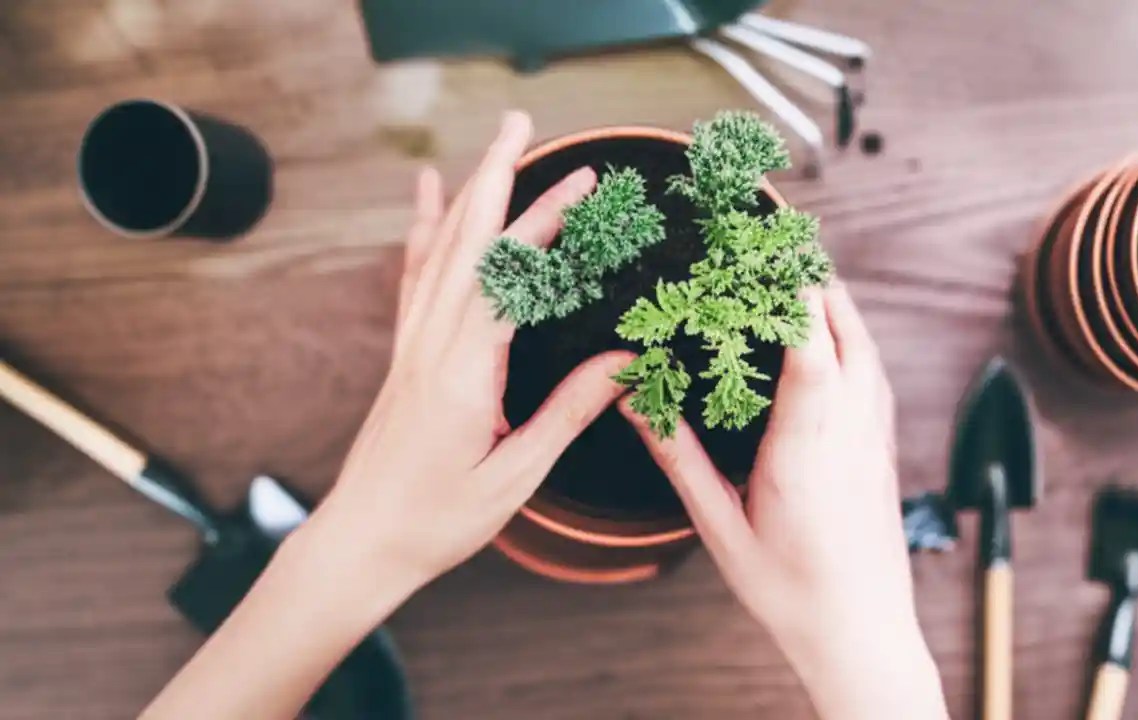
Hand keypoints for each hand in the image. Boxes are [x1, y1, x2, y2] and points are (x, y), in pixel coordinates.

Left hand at [315, 110, 631, 586]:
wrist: (363, 542)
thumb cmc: (438, 519)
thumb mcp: (517, 475)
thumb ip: (570, 412)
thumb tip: (624, 361)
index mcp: (465, 373)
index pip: (510, 276)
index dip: (547, 223)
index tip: (583, 184)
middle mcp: (432, 346)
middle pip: (468, 242)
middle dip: (497, 175)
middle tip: (521, 122)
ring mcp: (412, 346)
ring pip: (441, 251)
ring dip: (468, 190)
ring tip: (492, 144)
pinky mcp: (404, 355)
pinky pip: (414, 277)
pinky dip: (425, 231)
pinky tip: (428, 199)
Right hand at [620, 283, 947, 719]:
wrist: (860, 632)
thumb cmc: (790, 589)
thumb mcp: (718, 527)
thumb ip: (677, 459)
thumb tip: (633, 400)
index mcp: (805, 454)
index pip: (810, 353)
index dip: (789, 295)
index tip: (759, 250)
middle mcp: (851, 434)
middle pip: (846, 330)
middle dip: (810, 276)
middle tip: (772, 236)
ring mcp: (876, 436)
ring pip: (865, 343)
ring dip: (832, 299)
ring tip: (793, 265)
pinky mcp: (884, 445)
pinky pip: (872, 368)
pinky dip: (848, 332)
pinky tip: (825, 328)